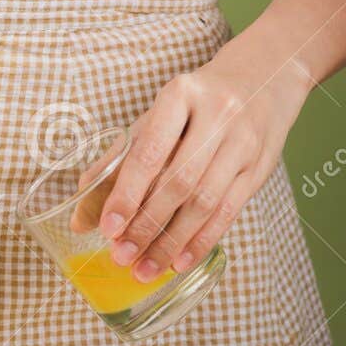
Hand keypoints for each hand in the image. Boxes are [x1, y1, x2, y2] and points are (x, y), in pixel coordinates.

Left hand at [95, 39, 313, 280]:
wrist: (264, 77)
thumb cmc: (196, 104)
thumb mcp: (156, 117)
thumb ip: (117, 162)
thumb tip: (82, 217)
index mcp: (179, 96)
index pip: (149, 153)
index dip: (127, 194)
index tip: (108, 228)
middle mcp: (216, 115)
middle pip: (178, 182)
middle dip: (146, 226)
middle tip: (121, 256)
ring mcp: (242, 142)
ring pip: (205, 202)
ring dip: (171, 242)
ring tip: (145, 269)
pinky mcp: (259, 167)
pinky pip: (229, 212)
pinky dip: (201, 240)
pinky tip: (179, 261)